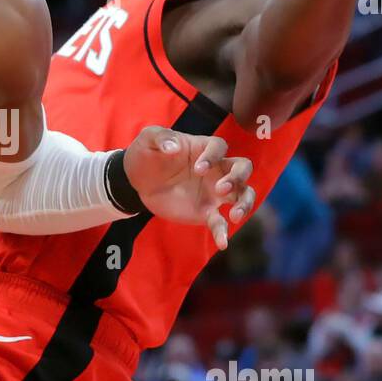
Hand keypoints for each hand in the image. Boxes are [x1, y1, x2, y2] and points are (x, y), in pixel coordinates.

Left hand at [122, 126, 254, 248]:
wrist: (137, 181)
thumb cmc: (146, 154)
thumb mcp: (148, 139)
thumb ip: (161, 138)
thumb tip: (174, 146)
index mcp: (203, 148)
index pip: (219, 146)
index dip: (213, 156)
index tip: (198, 169)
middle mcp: (215, 169)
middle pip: (242, 168)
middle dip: (238, 178)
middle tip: (221, 189)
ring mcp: (213, 192)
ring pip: (243, 194)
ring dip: (244, 203)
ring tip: (235, 216)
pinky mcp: (205, 212)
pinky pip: (220, 222)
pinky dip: (222, 232)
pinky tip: (222, 242)